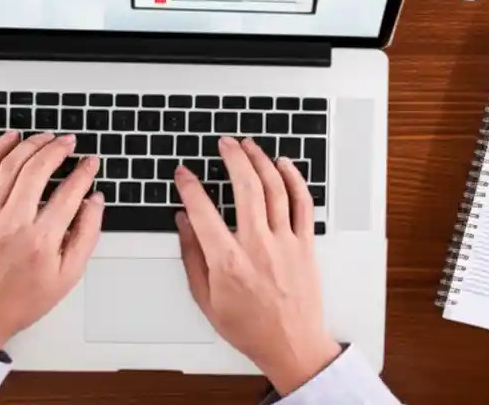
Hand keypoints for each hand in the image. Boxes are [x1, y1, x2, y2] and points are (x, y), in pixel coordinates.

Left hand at [0, 131, 104, 356]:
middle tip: (69, 142)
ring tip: (46, 137)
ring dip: (31, 145)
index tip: (90, 163)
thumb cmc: (20, 301)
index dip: (84, 172)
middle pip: (38, 170)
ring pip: (11, 166)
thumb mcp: (67, 277)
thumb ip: (86, 236)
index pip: (69, 193)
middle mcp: (14, 224)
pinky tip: (11, 139)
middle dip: (58, 149)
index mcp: (41, 241)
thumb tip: (94, 202)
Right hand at [174, 137, 340, 394]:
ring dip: (261, 161)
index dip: (189, 186)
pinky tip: (284, 165)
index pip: (203, 211)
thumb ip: (192, 257)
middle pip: (246, 188)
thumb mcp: (206, 299)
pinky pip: (303, 204)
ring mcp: (285, 243)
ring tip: (249, 146)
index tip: (183, 173)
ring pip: (275, 189)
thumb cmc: (249, 327)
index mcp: (228, 262)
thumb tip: (183, 222)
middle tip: (224, 143)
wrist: (292, 346)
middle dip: (232, 158)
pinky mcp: (305, 244)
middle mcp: (258, 247)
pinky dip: (294, 179)